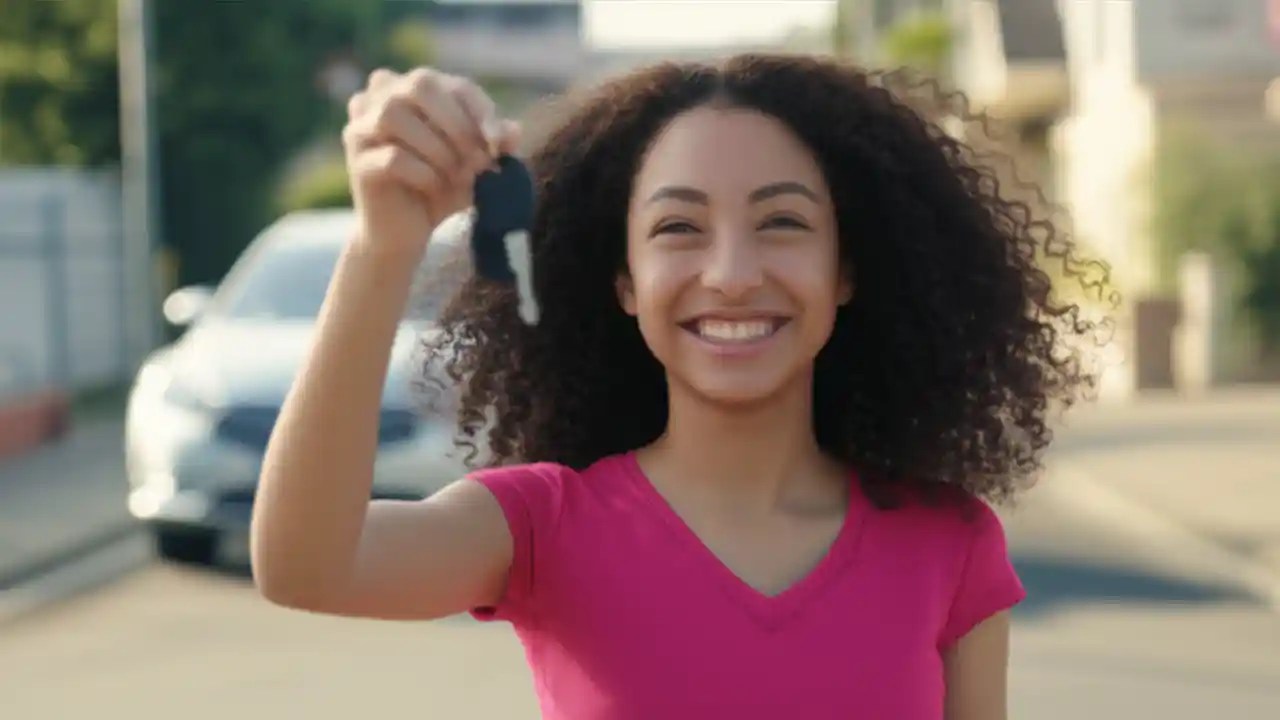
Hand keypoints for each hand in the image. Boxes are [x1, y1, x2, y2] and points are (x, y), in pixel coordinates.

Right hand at [342, 67, 520, 256]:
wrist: (404, 234)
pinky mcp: (358, 163)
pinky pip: (391, 157)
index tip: (500, 142)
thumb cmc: (441, 190)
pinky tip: (434, 188)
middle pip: (419, 84)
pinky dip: (422, 173)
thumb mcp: (476, 166)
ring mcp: (362, 129)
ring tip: (456, 175)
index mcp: (414, 91)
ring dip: (436, 147)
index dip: (481, 110)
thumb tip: (513, 131)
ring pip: (394, 115)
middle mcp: (381, 99)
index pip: (453, 84)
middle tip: (478, 158)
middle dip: (456, 122)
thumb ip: (496, 145)